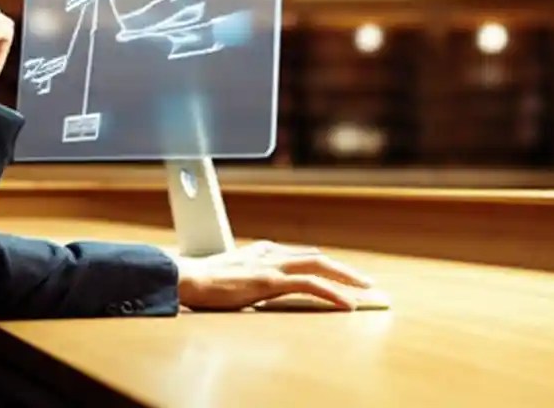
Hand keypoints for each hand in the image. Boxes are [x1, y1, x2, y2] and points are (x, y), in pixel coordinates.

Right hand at [172, 240, 373, 310]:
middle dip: (344, 270)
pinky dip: (332, 293)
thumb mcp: (235, 274)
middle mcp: (271, 253)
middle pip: (317, 258)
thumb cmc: (205, 282)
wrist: (187, 279)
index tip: (341, 276)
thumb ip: (253, 276)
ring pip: (319, 267)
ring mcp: (272, 265)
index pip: (303, 257)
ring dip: (346, 278)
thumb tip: (265, 287)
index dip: (325, 267)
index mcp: (263, 250)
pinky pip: (310, 286)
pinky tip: (345, 303)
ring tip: (364, 290)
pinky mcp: (270, 281)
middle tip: (365, 282)